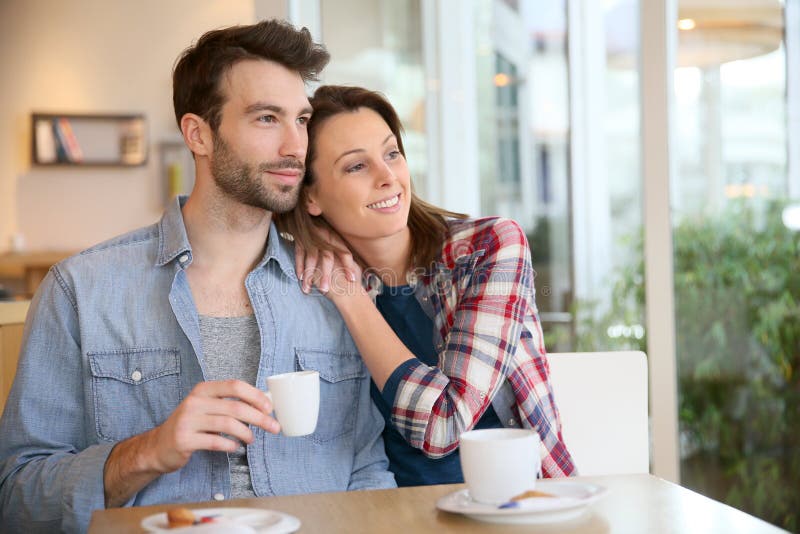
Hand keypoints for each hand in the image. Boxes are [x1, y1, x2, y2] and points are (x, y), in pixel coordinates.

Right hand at [144, 380, 278, 473]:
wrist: (158, 446)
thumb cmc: (191, 426)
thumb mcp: (206, 408)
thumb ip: (228, 404)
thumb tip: (263, 406)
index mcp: (203, 390)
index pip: (234, 386)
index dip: (255, 395)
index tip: (270, 407)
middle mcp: (194, 402)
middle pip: (235, 407)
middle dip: (259, 418)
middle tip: (273, 427)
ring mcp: (187, 421)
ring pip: (228, 424)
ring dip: (246, 433)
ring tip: (251, 439)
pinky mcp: (184, 440)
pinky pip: (215, 442)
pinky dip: (230, 445)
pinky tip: (235, 447)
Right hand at [294, 227, 359, 294]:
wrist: (308, 214)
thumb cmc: (327, 229)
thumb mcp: (339, 235)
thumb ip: (346, 250)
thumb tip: (361, 267)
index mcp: (337, 238)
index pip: (345, 253)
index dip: (349, 266)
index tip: (352, 280)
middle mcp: (325, 238)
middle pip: (327, 257)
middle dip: (325, 275)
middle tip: (325, 290)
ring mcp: (312, 238)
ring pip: (311, 257)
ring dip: (309, 274)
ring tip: (307, 289)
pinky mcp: (301, 240)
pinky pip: (299, 254)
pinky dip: (299, 266)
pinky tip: (300, 277)